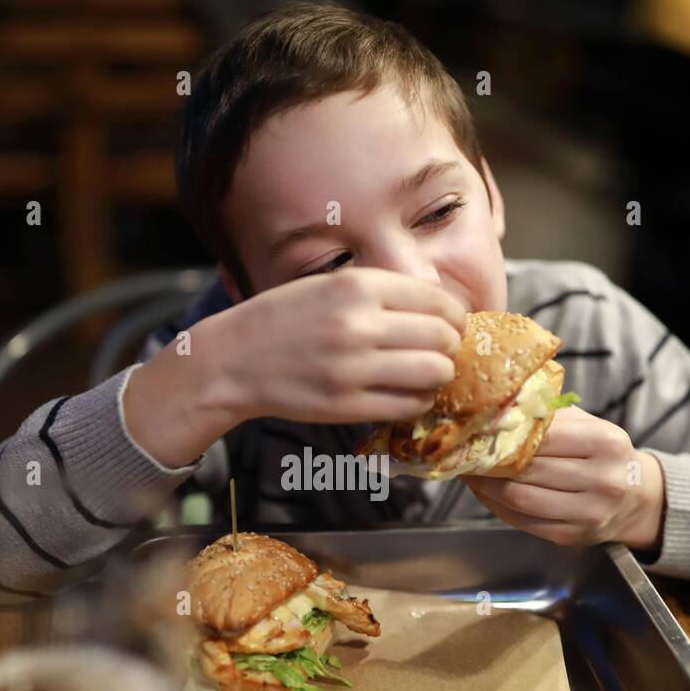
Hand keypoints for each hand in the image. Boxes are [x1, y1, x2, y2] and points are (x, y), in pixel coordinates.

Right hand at [123, 267, 465, 466]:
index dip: (455, 315)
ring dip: (438, 375)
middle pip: (442, 338)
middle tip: (440, 352)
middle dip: (451, 346)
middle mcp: (359, 325)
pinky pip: (408, 405)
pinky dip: (418, 400)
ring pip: (433, 373)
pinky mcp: (347, 406)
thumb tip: (442, 308)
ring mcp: (353, 369)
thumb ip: (383, 291)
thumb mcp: (331, 284)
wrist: (234, 359)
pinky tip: (405, 393)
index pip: (437, 300)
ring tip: (424, 374)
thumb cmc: (285, 319)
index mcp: (357, 287)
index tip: (452, 324)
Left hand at [463, 406, 666, 553]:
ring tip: (469, 472)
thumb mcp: (590, 426)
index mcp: (606, 442)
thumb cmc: (604, 455)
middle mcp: (602, 480)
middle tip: (463, 451)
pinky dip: (497, 506)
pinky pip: (522, 521)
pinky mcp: (572, 536)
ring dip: (486, 486)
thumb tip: (497, 410)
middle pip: (528, 470)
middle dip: (489, 461)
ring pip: (520, 498)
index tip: (478, 429)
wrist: (637, 498)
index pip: (543, 436)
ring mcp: (588, 512)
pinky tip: (486, 492)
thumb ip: (550, 416)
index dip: (506, 434)